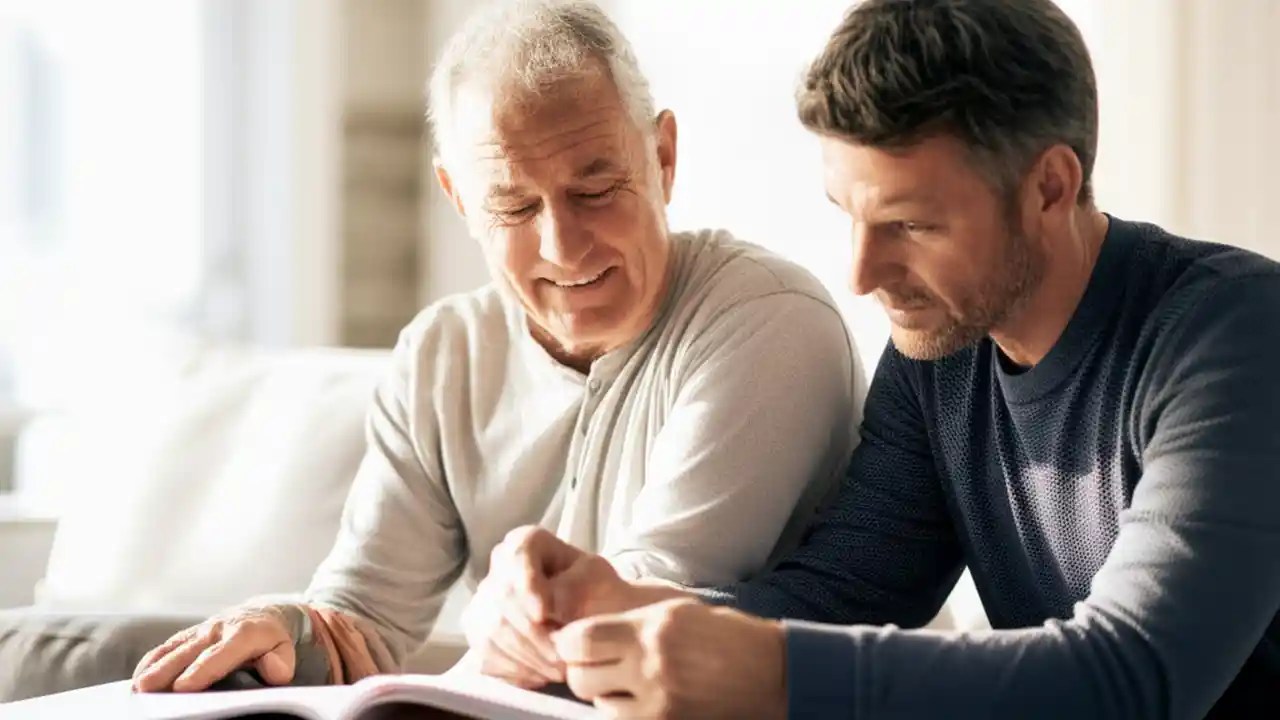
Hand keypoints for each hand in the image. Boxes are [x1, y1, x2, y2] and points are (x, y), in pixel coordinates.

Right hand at [132, 606, 295, 692]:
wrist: (264, 612)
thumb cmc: (273, 638)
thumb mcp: (285, 648)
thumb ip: (281, 661)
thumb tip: (275, 672)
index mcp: (243, 634)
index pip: (219, 655)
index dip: (201, 671)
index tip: (183, 686)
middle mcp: (218, 629)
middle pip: (188, 652)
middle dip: (166, 670)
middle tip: (146, 688)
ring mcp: (201, 630)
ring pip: (174, 648)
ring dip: (153, 666)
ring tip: (137, 686)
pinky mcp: (189, 634)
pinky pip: (168, 645)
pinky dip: (151, 660)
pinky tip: (139, 676)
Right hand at [461, 526, 633, 687]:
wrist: (599, 623)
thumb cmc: (600, 595)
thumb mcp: (597, 583)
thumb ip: (571, 590)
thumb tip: (539, 612)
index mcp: (527, 542)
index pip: (515, 556)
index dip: (525, 586)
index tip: (545, 615)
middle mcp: (499, 568)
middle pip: (500, 598)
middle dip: (533, 634)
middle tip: (562, 659)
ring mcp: (484, 601)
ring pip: (490, 631)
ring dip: (526, 657)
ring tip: (557, 671)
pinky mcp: (479, 634)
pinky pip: (485, 655)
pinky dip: (514, 670)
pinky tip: (540, 676)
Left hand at [553, 599, 786, 719]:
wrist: (769, 671)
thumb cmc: (725, 635)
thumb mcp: (676, 612)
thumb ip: (631, 624)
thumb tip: (587, 635)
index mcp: (651, 628)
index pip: (581, 639)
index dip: (567, 642)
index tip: (573, 642)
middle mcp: (650, 665)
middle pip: (580, 676)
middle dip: (580, 670)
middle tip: (595, 663)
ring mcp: (658, 700)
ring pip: (597, 704)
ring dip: (601, 693)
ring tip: (623, 681)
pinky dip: (622, 712)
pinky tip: (639, 700)